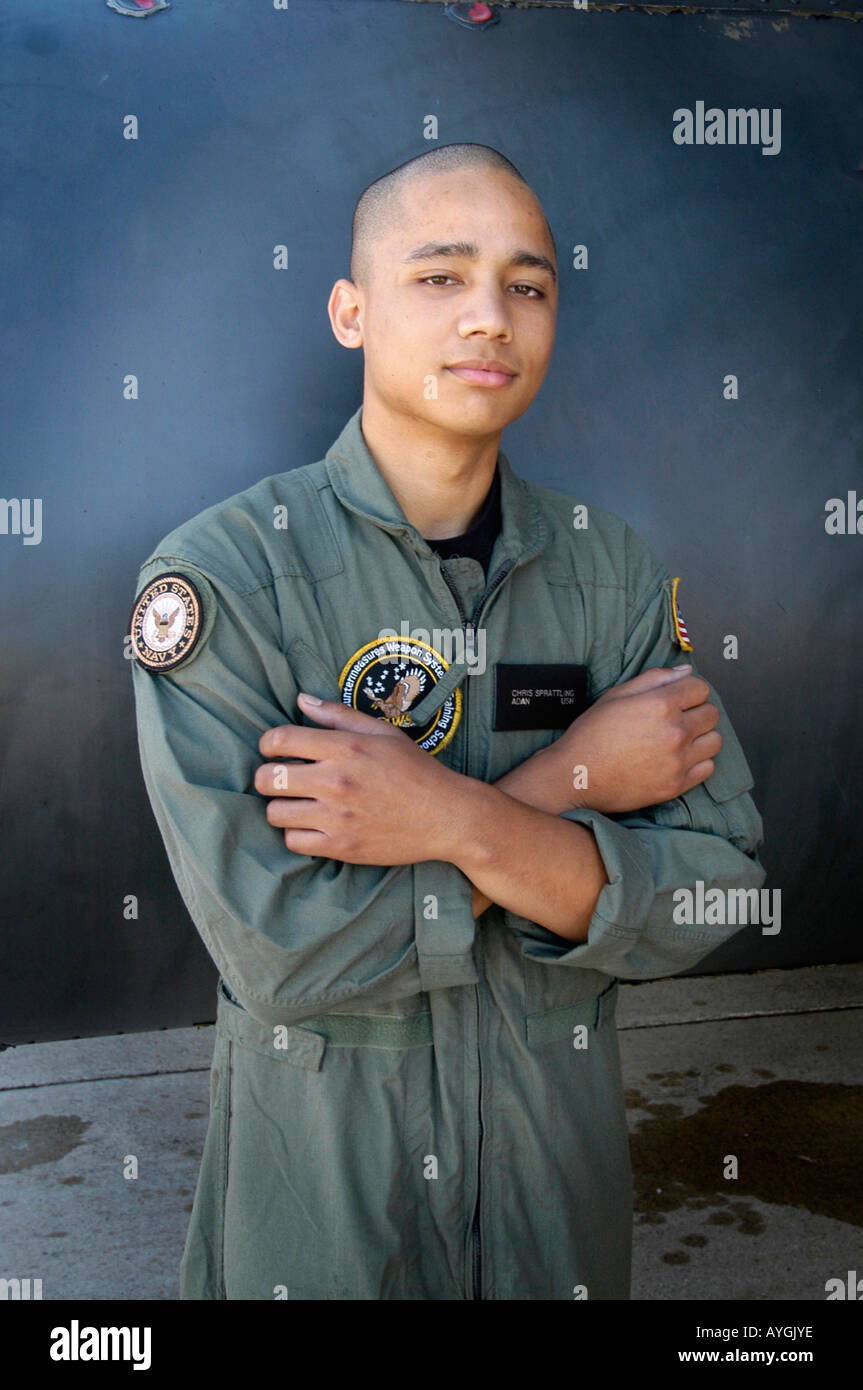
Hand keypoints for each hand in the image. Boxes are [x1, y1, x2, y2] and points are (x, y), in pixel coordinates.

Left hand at [254, 693, 459, 864]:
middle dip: (268, 776)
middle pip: (267, 779)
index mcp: (345, 748)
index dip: (267, 744)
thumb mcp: (382, 733)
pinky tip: (312, 825)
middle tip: (282, 779)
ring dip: (281, 806)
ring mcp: (336, 817)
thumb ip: (337, 715)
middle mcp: (336, 781)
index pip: (279, 740)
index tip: (274, 750)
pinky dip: (297, 834)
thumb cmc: (416, 771)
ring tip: (297, 803)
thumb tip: (300, 701)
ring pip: (275, 813)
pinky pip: (293, 842)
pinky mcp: (341, 847)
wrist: (447, 816)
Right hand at [514, 665, 721, 816]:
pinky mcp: (676, 785)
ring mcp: (678, 760)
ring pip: (715, 740)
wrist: (576, 776)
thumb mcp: (616, 696)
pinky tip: (678, 759)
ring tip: (681, 739)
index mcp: (660, 704)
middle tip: (678, 718)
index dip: (689, 690)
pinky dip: (698, 762)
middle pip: (712, 713)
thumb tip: (685, 671)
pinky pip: (707, 767)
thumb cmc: (591, 734)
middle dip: (697, 711)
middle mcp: (675, 731)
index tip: (680, 697)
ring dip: (702, 737)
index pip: (701, 688)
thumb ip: (654, 678)